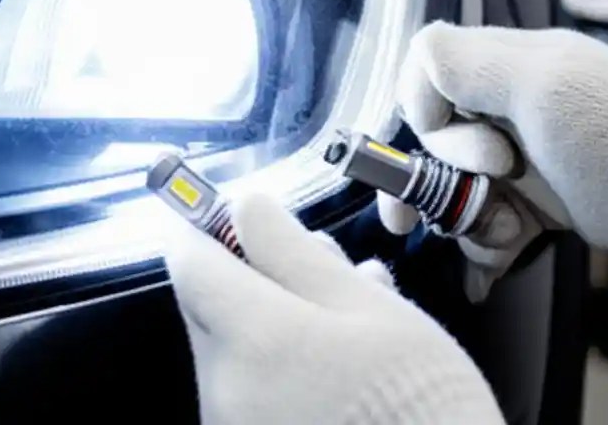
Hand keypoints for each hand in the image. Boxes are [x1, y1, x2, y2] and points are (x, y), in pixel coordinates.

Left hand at [164, 192, 502, 424]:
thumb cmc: (418, 398)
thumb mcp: (368, 308)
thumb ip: (292, 251)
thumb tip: (243, 205)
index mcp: (252, 338)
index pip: (188, 262)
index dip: (198, 224)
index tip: (216, 205)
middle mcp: (224, 387)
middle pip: (209, 305)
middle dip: (253, 270)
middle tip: (320, 261)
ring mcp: (230, 423)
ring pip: (234, 346)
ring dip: (277, 315)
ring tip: (354, 312)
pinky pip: (248, 387)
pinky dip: (280, 361)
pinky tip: (341, 357)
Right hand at [387, 23, 607, 288]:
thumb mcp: (540, 84)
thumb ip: (468, 62)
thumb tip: (418, 61)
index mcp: (506, 64)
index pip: (424, 67)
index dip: (421, 104)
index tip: (444, 132)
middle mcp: (504, 107)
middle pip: (430, 139)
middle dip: (447, 174)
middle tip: (494, 180)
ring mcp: (516, 157)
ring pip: (451, 191)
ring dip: (469, 221)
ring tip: (511, 233)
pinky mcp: (531, 203)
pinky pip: (482, 226)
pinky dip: (485, 251)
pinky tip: (492, 269)